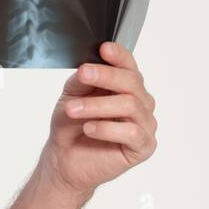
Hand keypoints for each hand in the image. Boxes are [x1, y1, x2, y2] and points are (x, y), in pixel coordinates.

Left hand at [40, 41, 157, 198]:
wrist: (64, 160)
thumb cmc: (71, 127)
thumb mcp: (70, 97)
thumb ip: (81, 82)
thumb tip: (88, 67)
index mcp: (125, 88)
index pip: (129, 66)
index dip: (119, 56)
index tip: (104, 49)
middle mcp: (140, 103)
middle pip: (132, 82)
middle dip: (105, 76)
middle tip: (83, 75)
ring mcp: (144, 124)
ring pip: (130, 105)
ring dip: (98, 105)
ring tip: (73, 109)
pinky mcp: (144, 146)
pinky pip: (132, 132)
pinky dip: (107, 128)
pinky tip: (89, 129)